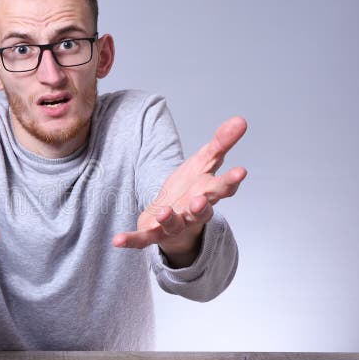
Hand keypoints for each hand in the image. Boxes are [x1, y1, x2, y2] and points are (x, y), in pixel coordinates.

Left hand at [112, 116, 247, 265]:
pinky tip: (117, 240)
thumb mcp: (205, 161)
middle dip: (201, 206)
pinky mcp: (153, 233)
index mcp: (208, 193)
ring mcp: (173, 224)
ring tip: (163, 213)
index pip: (222, 187)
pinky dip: (131, 239)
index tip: (241, 171)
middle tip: (200, 200)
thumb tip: (241, 119)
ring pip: (173, 224)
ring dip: (169, 219)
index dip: (231, 180)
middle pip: (201, 210)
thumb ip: (221, 142)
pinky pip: (142, 238)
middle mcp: (193, 212)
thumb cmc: (192, 188)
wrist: (174, 218)